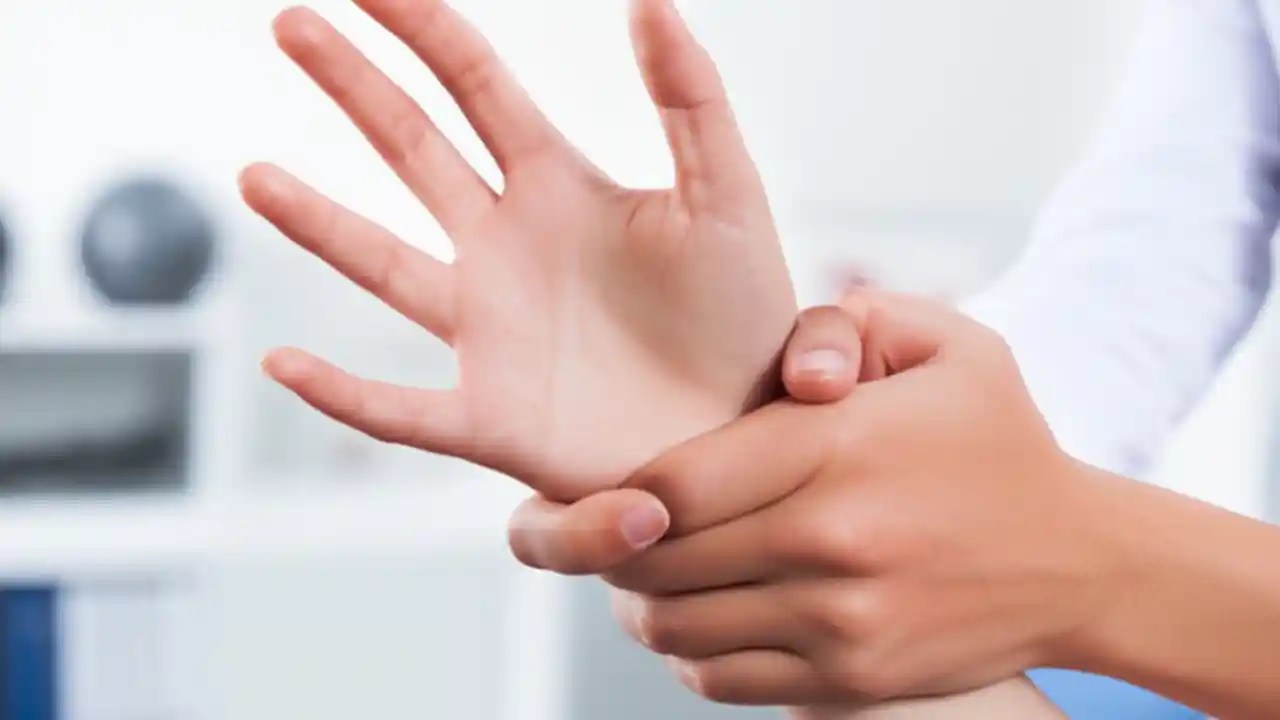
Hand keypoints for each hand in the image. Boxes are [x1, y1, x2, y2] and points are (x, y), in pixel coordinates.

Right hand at [241, 0, 795, 500]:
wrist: (748, 429)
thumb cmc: (741, 315)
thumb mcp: (727, 196)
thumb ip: (691, 100)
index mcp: (559, 186)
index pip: (476, 87)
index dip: (424, 30)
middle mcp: (506, 249)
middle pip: (413, 150)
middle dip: (354, 87)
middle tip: (291, 23)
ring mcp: (489, 332)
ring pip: (384, 267)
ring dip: (320, 224)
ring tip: (255, 176)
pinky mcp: (490, 418)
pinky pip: (399, 410)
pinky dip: (342, 393)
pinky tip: (284, 363)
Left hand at [542, 292, 1118, 705]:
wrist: (1080, 561)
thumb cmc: (994, 439)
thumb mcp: (943, 343)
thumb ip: (848, 320)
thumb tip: (788, 365)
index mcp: (839, 446)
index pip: (673, 484)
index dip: (618, 491)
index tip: (612, 486)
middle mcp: (831, 539)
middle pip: (659, 558)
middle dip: (619, 544)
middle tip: (615, 527)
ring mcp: (839, 620)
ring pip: (676, 626)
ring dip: (641, 600)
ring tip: (648, 572)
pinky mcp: (849, 677)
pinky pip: (720, 679)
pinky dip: (686, 654)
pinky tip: (699, 618)